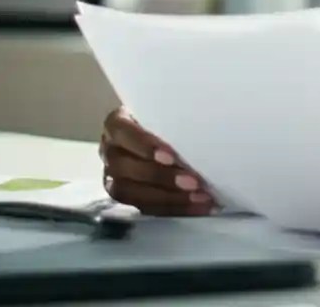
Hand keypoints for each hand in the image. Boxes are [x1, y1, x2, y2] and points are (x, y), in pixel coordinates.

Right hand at [99, 107, 215, 215]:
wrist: (163, 131)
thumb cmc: (168, 117)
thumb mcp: (167, 110)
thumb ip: (175, 117)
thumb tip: (209, 123)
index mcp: (116, 124)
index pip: (123, 133)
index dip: (145, 146)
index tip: (171, 156)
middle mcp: (109, 150)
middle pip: (125, 168)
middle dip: (161, 177)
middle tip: (193, 182)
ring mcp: (113, 176)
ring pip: (130, 193)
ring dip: (168, 198)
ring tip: (199, 197)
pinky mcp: (127, 196)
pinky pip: (145, 208)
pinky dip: (173, 208)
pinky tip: (198, 206)